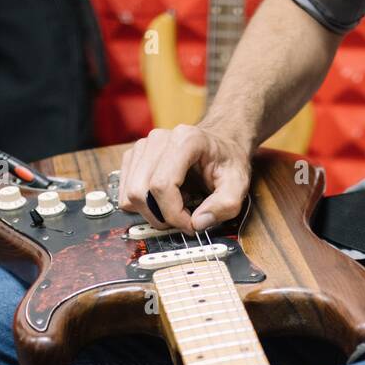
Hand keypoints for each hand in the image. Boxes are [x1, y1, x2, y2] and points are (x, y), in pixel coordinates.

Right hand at [118, 122, 252, 233]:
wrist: (220, 143)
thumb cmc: (227, 160)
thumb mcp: (238, 184)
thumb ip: (225, 206)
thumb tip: (198, 223)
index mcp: (185, 140)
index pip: (162, 185)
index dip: (173, 213)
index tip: (190, 224)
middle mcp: (159, 139)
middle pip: (140, 191)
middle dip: (161, 216)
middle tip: (184, 220)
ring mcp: (143, 147)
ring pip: (130, 194)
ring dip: (152, 212)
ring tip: (176, 206)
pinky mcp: (134, 157)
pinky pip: (126, 192)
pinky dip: (143, 205)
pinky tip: (164, 199)